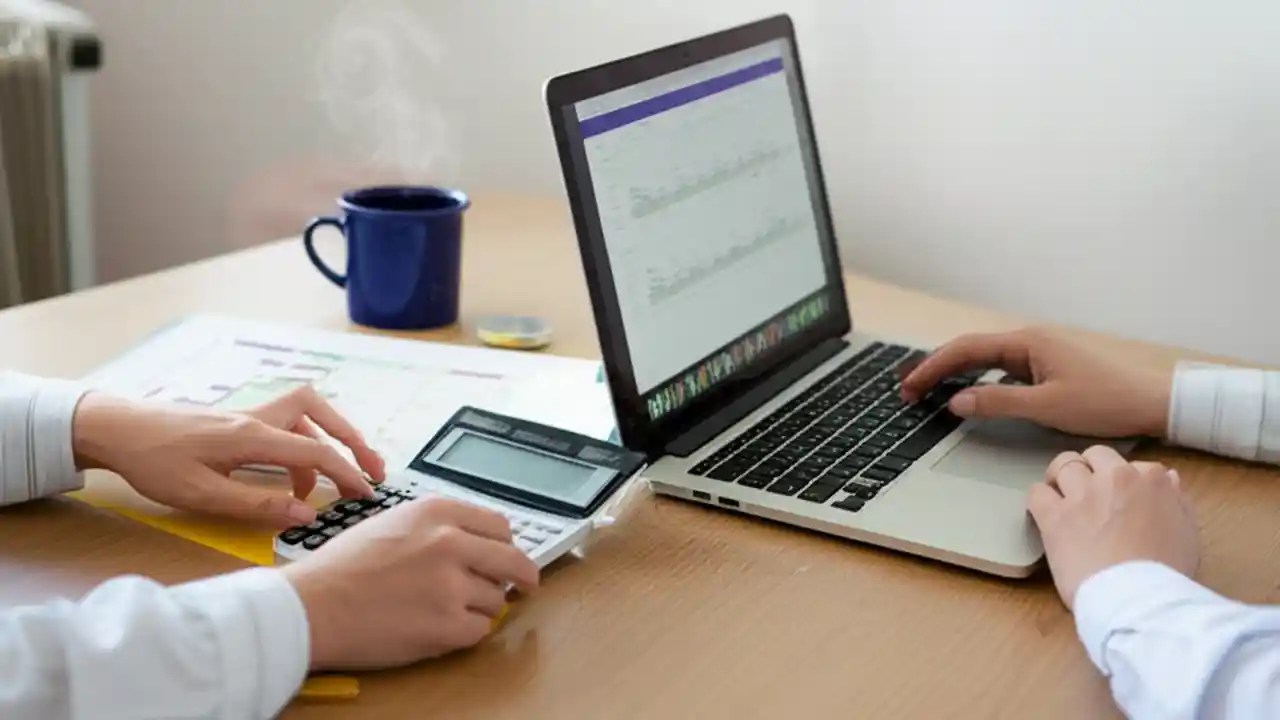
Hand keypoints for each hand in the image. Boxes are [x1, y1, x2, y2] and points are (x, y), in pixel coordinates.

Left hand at [72, 386, 385, 526]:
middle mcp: (257, 418)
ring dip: (327, 440)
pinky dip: (300, 446)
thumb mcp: (202, 494)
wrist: (116, 428)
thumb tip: (305, 513)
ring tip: (332, 481)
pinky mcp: (237, 421)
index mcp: (252, 436)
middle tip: (372, 468)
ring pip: (305, 413)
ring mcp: (247, 415)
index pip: (315, 451)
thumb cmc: (153, 462)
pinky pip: (284, 425)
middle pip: (320, 411)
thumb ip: (257, 504)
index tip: (367, 494)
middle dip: (351, 438)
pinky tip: (292, 478)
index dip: (347, 472)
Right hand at [282, 497, 540, 669]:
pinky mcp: (447, 625)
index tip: (507, 556)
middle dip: (522, 576)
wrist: (311, 606)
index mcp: (438, 512)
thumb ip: (438, 527)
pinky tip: (438, 628)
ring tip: (441, 609)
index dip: (505, 545)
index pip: (499, 526)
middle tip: (524, 586)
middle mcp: (450, 542)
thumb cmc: (342, 567)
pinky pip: (480, 630)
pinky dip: (465, 633)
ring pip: (496, 599)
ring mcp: (451, 585)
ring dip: (478, 606)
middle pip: (513, 560)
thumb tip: (477, 541)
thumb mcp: (393, 522)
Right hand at [899, 327, 1171, 437]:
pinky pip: (1001, 369)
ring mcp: (1039, 352)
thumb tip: (955, 402)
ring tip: (928, 391)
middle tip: (909, 391)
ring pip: (985, 359)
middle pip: (970, 350)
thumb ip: (998, 403)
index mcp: (1027, 342)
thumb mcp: (1047, 407)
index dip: (932, 368)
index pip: (965, 350)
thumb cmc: (1105, 402)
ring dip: (955, 373)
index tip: (908, 388)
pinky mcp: (1047, 366)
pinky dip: (977, 379)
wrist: (1152, 402)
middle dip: (936, 368)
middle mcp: (1030, 340)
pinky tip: (969, 394)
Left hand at [1028, 445, 1198, 608]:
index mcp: (1151, 479)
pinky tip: (1045, 513)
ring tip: (1063, 497)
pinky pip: (1036, 492)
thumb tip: (1167, 477)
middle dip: (1092, 469)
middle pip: (1096, 455)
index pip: (1135, 465)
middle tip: (1089, 492)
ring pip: (1064, 466)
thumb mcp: (1187, 533)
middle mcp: (1114, 477)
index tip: (1123, 499)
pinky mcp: (1054, 515)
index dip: (1127, 482)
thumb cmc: (1167, 572)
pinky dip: (1039, 499)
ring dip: (1063, 478)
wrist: (1136, 596)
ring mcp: (1081, 494)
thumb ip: (1176, 501)